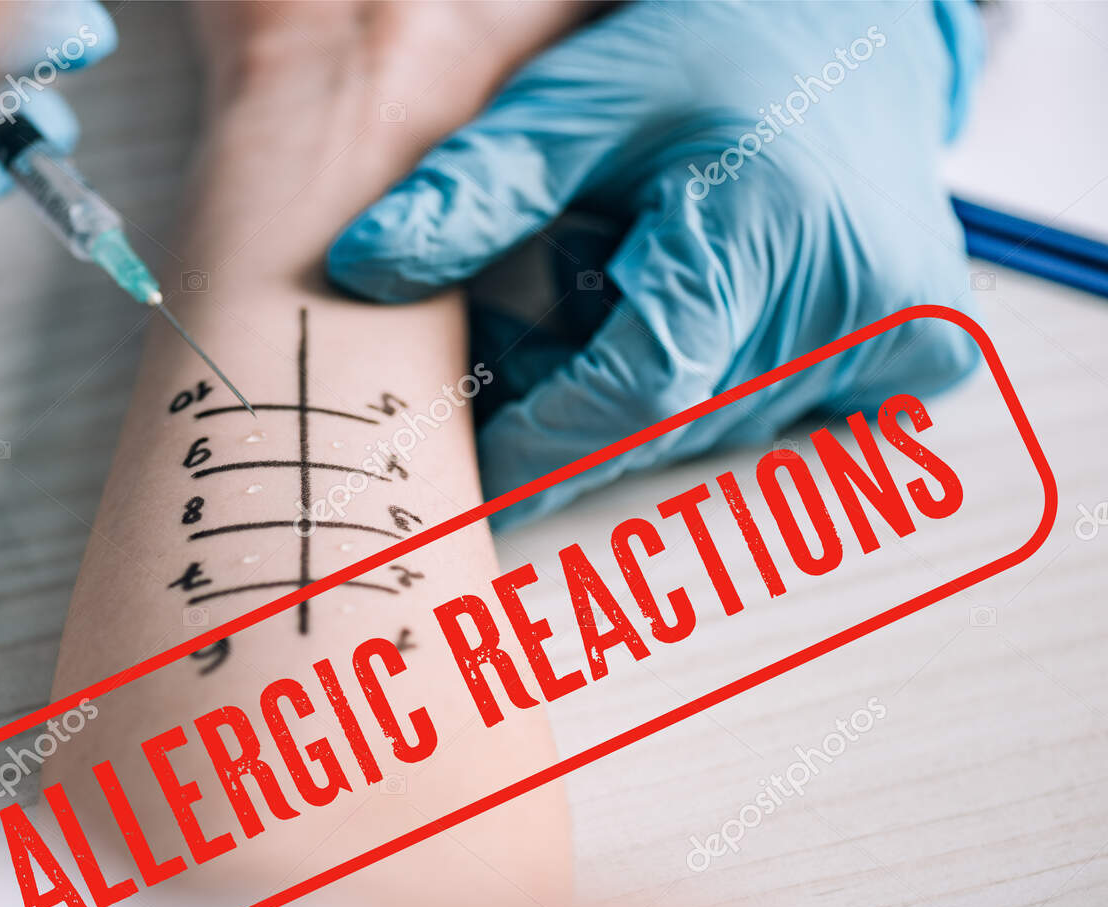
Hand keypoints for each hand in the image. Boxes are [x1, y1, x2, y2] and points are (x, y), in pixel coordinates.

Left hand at [326, 0, 986, 526]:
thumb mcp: (584, 97)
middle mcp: (849, 297)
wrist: (858, 26)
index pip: (637, 393)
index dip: (545, 446)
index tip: (476, 479)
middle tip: (530, 347)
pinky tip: (705, 317)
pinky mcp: (920, 351)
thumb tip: (368, 268)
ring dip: (644, 397)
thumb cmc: (719, 43)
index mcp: (763, 228)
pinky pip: (786, 418)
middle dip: (579, 411)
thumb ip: (480, 189)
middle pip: (669, 420)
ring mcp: (897, 332)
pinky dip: (719, 388)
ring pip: (718, 430)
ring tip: (620, 297)